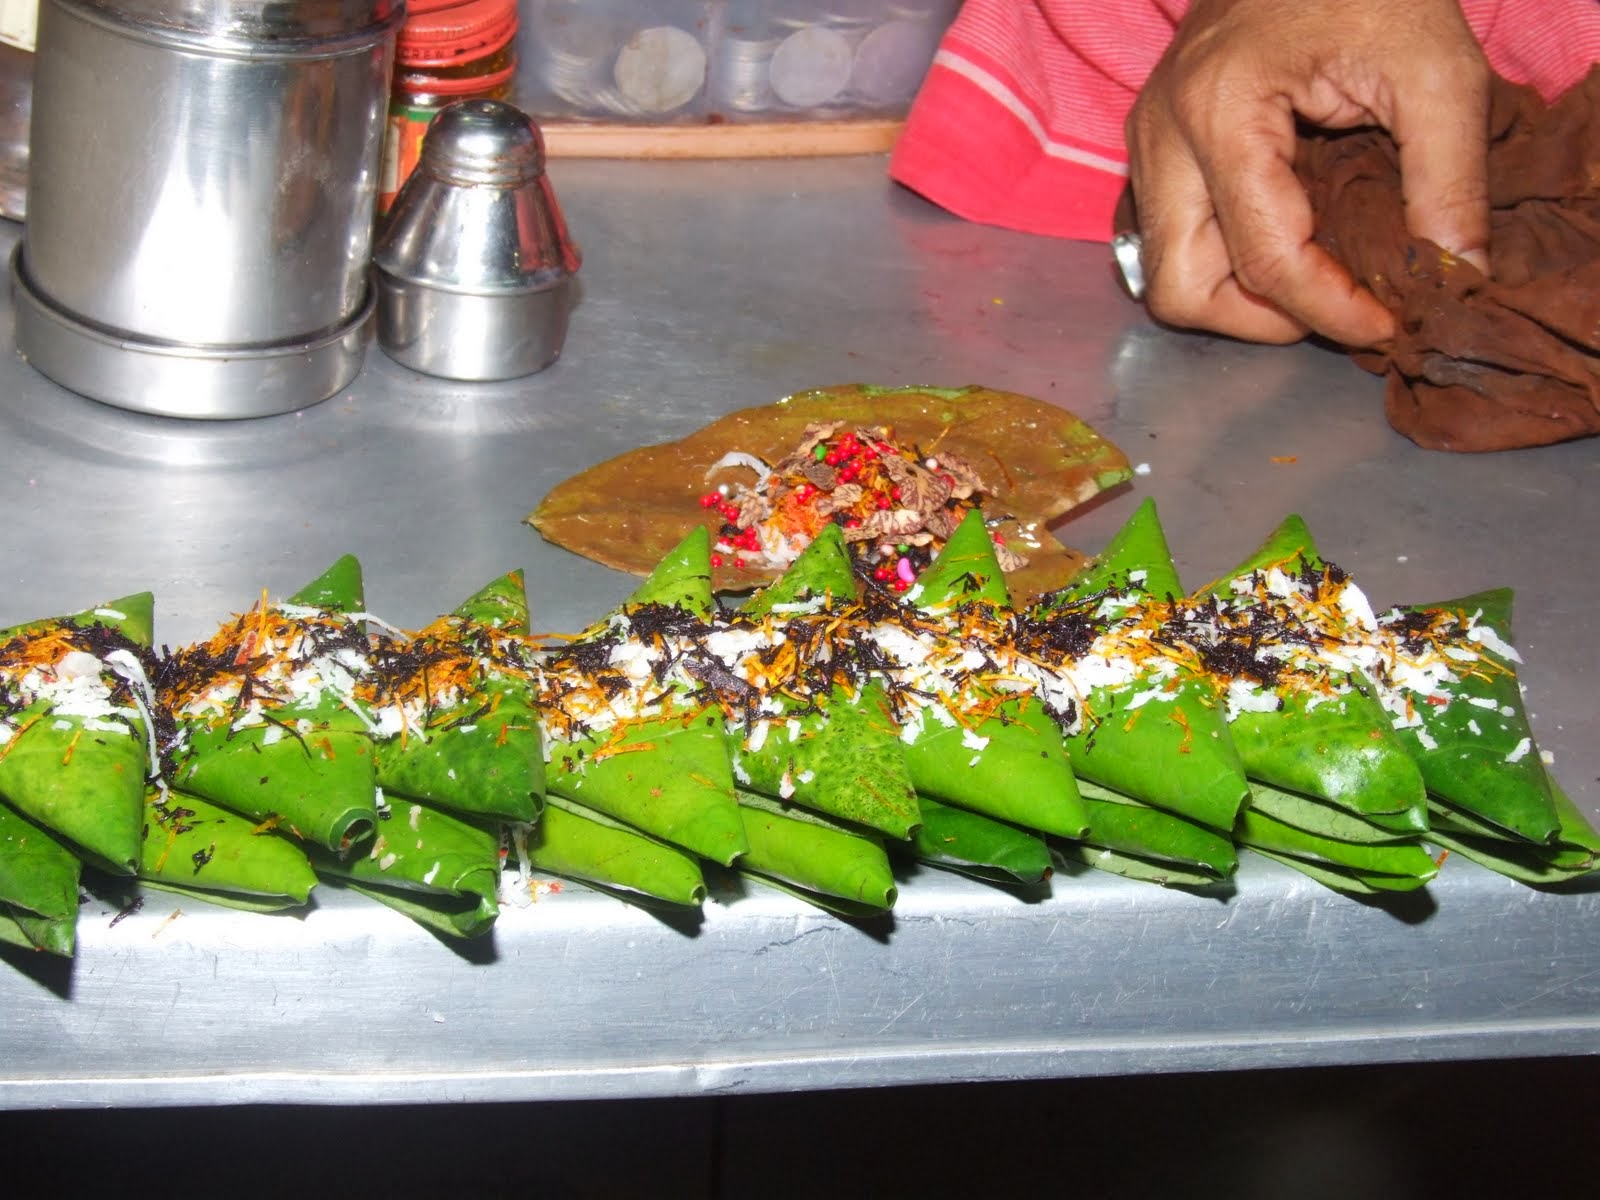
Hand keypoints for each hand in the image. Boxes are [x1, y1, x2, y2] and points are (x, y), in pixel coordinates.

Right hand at [1124, 0, 1490, 345]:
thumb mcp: (1437, 70)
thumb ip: (1449, 179)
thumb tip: (1456, 275)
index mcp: (1222, 113)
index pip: (1264, 259)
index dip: (1329, 310)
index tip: (1387, 322)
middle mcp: (1164, 136)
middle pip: (1179, 290)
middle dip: (1260, 318)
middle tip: (1336, 301)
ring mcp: (1148, 143)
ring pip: (1165, 273)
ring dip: (1238, 293)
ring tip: (1314, 272)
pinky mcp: (1154, 145)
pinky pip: (1172, 236)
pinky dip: (1224, 257)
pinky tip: (1286, 233)